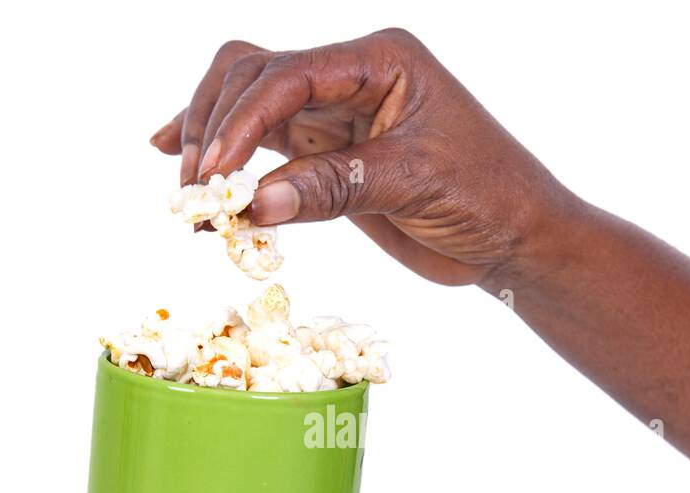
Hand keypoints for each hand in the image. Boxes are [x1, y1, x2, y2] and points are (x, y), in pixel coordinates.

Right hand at [149, 28, 571, 285]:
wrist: (513, 237)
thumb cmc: (487, 196)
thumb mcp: (413, 184)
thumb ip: (333, 188)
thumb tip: (253, 205)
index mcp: (381, 59)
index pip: (290, 75)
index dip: (242, 120)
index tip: (214, 172)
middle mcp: (350, 75)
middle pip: (253, 75)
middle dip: (215, 128)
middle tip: (195, 190)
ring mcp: (334, 112)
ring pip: (247, 103)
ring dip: (209, 141)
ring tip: (188, 194)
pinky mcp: (325, 151)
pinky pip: (261, 143)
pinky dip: (224, 155)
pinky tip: (177, 157)